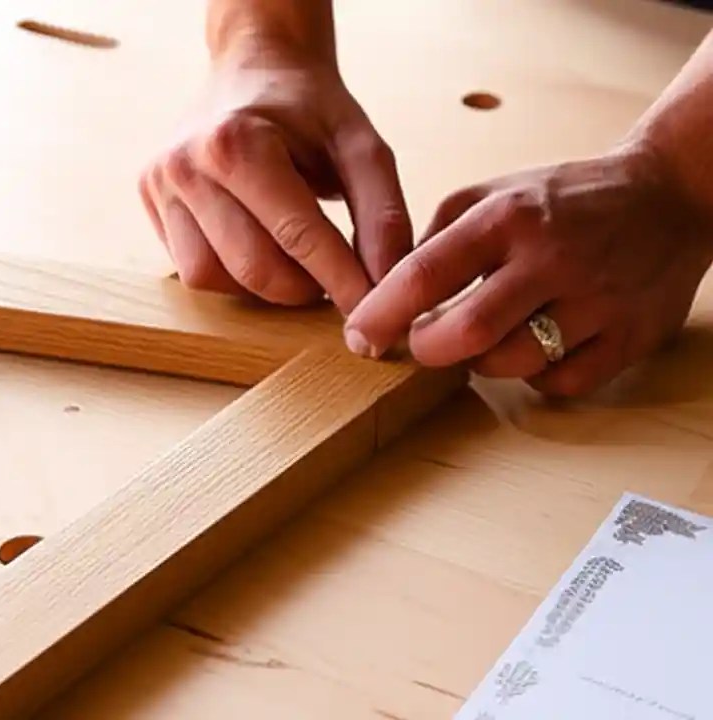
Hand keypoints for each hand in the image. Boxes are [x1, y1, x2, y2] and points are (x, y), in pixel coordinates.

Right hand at [139, 41, 411, 314]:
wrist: (253, 64)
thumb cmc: (309, 106)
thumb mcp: (360, 144)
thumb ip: (382, 212)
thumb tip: (387, 282)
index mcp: (237, 141)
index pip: (297, 236)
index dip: (341, 281)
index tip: (372, 310)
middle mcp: (186, 165)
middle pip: (252, 267)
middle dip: (303, 290)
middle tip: (334, 282)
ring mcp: (159, 186)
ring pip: (211, 277)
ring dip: (261, 287)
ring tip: (294, 262)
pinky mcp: (150, 203)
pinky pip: (191, 267)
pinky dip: (231, 273)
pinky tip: (257, 245)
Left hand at [344, 144, 712, 396]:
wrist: (670, 195)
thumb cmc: (563, 200)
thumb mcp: (492, 194)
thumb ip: (435, 238)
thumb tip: (384, 291)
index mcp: (507, 217)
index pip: (424, 274)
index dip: (381, 314)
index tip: (360, 336)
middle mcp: (551, 258)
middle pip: (465, 332)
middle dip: (427, 349)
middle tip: (420, 344)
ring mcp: (595, 300)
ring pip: (511, 364)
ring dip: (480, 362)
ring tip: (482, 338)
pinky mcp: (630, 336)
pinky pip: (560, 383)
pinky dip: (534, 376)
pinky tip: (533, 349)